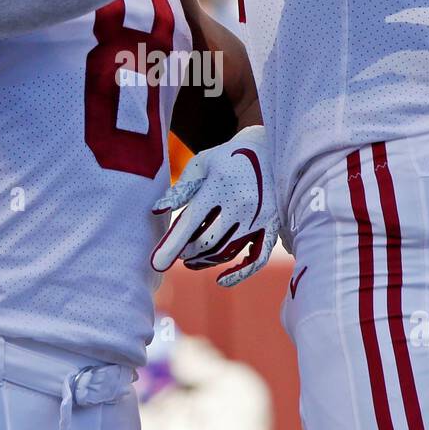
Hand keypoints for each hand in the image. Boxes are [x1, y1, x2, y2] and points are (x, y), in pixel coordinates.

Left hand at [150, 125, 279, 286]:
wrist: (270, 150)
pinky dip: (239, 273)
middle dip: (187, 253)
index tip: (156, 264)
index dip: (171, 246)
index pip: (190, 223)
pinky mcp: (271, 226)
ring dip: (205, 262)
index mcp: (220, 186)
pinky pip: (257, 258)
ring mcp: (258, 218)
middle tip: (178, 254)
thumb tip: (157, 210)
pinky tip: (221, 280)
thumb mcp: (201, 165)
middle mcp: (241, 204)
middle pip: (208, 242)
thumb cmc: (227, 157)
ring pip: (227, 252)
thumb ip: (180, 190)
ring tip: (191, 261)